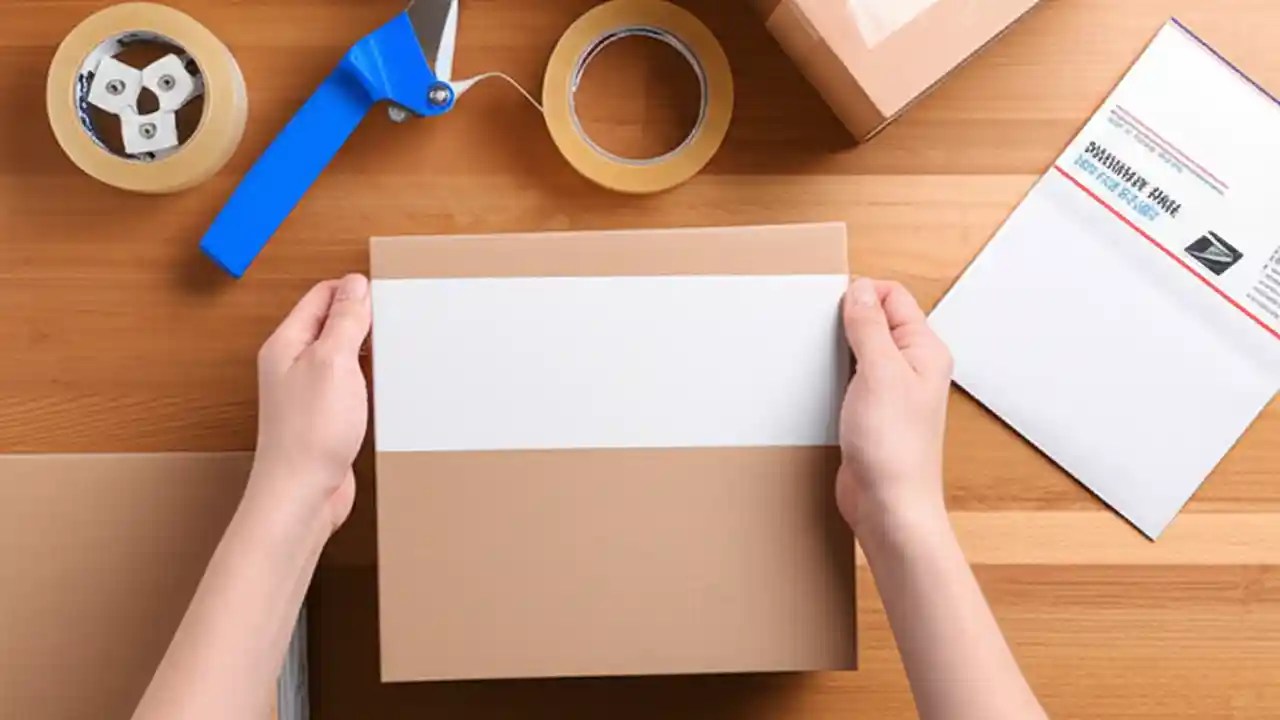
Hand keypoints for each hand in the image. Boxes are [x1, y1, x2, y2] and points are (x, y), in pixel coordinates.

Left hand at [247, 274, 371, 533]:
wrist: (302, 494)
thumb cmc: (310, 433)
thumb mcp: (333, 362)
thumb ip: (344, 321)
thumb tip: (354, 285)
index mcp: (287, 343)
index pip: (320, 297)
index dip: (353, 291)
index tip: (386, 293)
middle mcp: (292, 364)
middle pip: (329, 324)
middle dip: (362, 317)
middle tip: (395, 317)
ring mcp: (308, 391)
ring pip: (341, 354)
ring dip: (366, 348)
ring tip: (393, 346)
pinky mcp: (324, 416)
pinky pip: (348, 383)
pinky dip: (367, 377)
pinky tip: (384, 383)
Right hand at [836, 278, 952, 535]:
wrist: (889, 506)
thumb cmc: (894, 450)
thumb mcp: (879, 374)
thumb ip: (869, 327)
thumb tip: (860, 290)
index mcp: (925, 350)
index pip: (894, 297)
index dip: (862, 294)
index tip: (831, 306)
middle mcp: (913, 367)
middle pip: (877, 320)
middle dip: (846, 320)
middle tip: (821, 333)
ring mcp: (893, 391)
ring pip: (861, 350)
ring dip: (838, 350)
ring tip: (821, 360)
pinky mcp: (873, 412)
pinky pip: (851, 378)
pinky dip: (834, 375)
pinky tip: (822, 385)